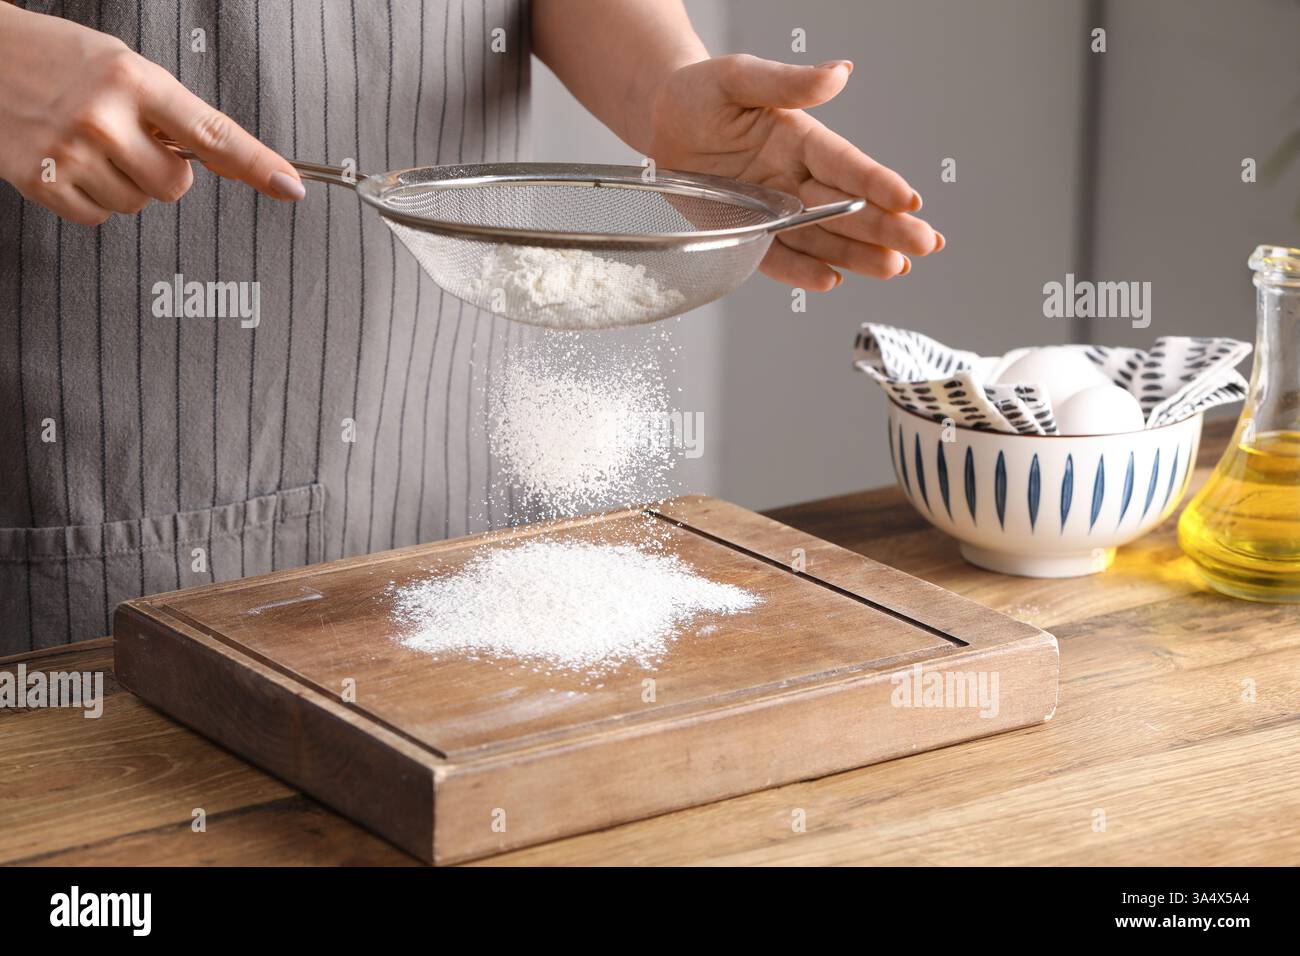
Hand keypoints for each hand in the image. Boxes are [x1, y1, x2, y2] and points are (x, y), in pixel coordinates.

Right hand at [0, 4, 302, 225]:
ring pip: (136, 204)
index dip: (257, 163)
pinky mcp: (40, 181)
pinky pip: (97, 217)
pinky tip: (65, 161)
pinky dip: (89, 197)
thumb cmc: (57, 58)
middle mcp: (103, 116)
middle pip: (174, 186)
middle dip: (161, 171)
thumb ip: (169, 111)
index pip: (211, 133)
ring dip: (122, 183)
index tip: (291, 186)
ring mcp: (69, 152)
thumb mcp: (119, 66)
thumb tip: (227, 160)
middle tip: (126, 139)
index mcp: (132, 79)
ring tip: (85, 143)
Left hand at [647, 54, 941, 289]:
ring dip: (859, 255)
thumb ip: (788, 82)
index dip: (878, 183)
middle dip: (886, 227)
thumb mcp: (740, 77)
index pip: (846, 164)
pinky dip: (802, 272)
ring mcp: (775, 209)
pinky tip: (831, 281)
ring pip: (823, 237)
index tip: (910, 200)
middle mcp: (796, 177)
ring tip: (895, 268)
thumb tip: (839, 72)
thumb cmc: (701, 93)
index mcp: (802, 138)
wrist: (661, 120)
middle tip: (924, 244)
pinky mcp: (749, 232)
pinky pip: (777, 257)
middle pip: (848, 207)